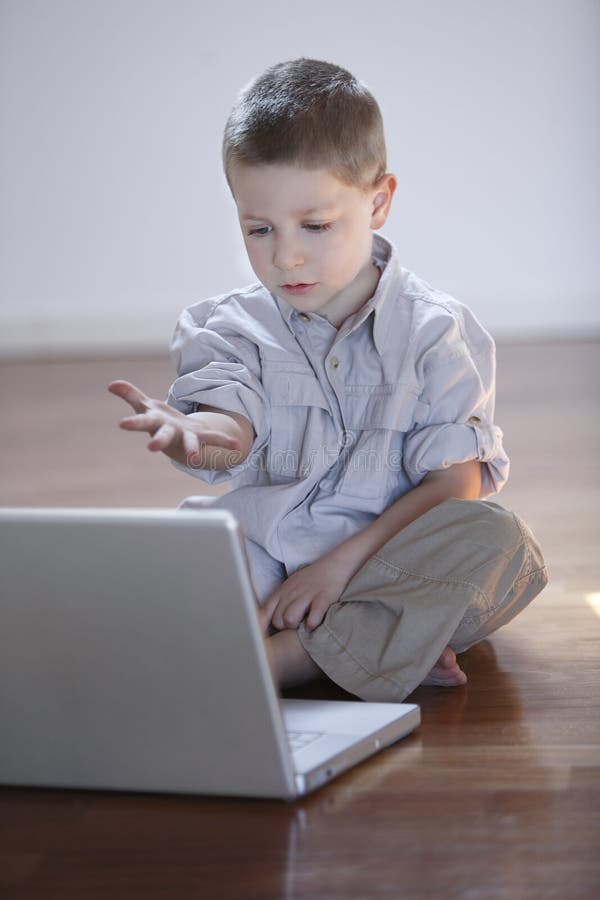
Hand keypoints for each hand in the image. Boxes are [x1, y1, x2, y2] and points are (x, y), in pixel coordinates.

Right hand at [108, 379, 241, 467]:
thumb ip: (130, 395)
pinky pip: (215, 437)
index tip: (122, 424)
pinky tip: (238, 446)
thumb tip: (112, 384)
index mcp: (155, 424)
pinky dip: (225, 441)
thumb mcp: (145, 406)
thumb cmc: (159, 420)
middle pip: (164, 436)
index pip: (142, 422)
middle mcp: (171, 433)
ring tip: (195, 460)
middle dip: (159, 441)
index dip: (133, 423)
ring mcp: (187, 437)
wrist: (177, 438)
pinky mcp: (202, 436)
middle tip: (152, 448)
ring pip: (189, 443)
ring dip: (193, 450)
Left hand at [263, 553, 353, 632]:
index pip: (264, 612)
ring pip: (289, 619)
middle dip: (284, 628)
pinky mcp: (323, 598)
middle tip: (294, 625)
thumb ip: (277, 602)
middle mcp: (292, 593)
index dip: (262, 627)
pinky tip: (314, 624)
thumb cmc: (310, 580)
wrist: (334, 566)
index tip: (264, 638)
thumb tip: (262, 620)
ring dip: (296, 627)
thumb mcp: (289, 587)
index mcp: (282, 591)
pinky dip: (312, 624)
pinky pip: (313, 617)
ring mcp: (307, 595)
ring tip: (303, 625)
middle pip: (277, 620)